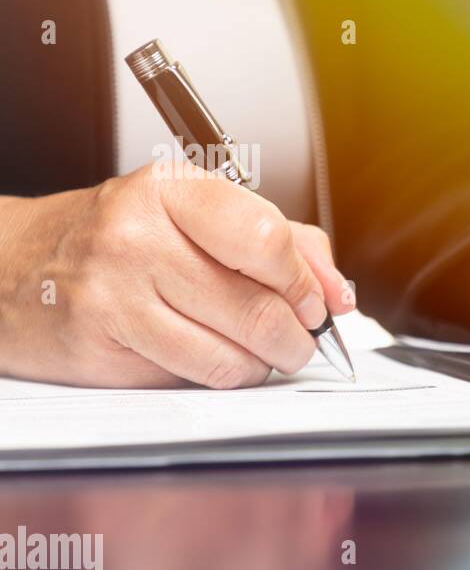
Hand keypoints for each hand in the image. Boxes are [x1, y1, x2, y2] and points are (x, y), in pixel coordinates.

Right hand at [0, 160, 353, 387]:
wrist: (12, 266)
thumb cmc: (119, 238)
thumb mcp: (198, 214)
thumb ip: (284, 242)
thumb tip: (338, 290)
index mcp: (171, 191)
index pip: (266, 240)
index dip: (306, 283)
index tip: (317, 302)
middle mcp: (137, 237)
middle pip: (257, 308)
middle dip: (297, 337)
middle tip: (299, 339)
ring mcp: (112, 295)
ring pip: (232, 356)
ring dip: (263, 364)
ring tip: (256, 349)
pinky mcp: (99, 349)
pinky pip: (193, 379)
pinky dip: (220, 376)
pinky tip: (211, 357)